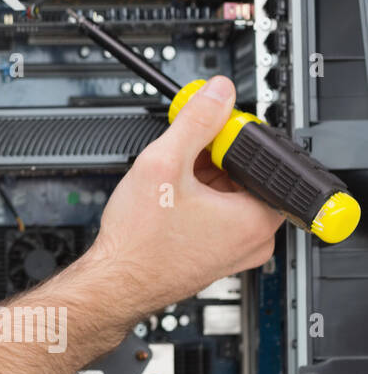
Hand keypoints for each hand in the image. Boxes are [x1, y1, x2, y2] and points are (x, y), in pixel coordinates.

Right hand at [88, 75, 283, 315]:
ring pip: (227, 195)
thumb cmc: (139, 242)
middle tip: (178, 159)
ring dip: (199, 179)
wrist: (114, 281)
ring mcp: (235, 251)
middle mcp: (255, 240)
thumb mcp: (164, 163)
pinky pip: (216, 215)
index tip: (200, 135)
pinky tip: (167, 202)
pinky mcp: (215, 256)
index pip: (259, 158)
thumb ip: (196, 121)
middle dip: (210, 158)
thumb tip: (218, 92)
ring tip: (167, 185)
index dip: (227, 138)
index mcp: (258, 219)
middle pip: (242, 175)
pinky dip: (194, 200)